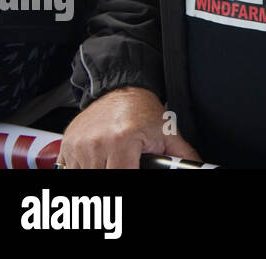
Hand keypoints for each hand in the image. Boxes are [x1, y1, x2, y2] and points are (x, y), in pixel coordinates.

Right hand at [58, 86, 199, 168]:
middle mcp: (97, 142)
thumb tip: (197, 166)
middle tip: (124, 164)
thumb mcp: (166, 130)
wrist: (122, 88)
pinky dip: (81, 170)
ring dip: (98, 172)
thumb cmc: (142, 109)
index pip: (121, 175)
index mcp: (122, 140)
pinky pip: (69, 169)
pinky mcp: (68, 144)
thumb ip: (181, 154)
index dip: (130, 176)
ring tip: (112, 162)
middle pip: (102, 177)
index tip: (134, 170)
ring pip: (84, 175)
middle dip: (114, 172)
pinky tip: (96, 163)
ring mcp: (80, 144)